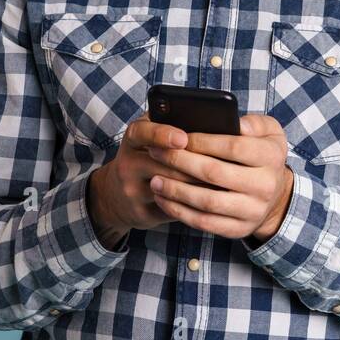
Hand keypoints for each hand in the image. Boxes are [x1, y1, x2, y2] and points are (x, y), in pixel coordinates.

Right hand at [86, 111, 210, 243]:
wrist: (115, 196)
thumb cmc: (146, 158)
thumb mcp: (150, 138)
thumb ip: (171, 127)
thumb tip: (210, 125)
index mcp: (132, 140)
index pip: (142, 132)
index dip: (163, 134)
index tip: (183, 138)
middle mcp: (126, 164)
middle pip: (164, 163)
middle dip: (195, 162)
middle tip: (222, 162)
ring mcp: (131, 191)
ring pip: (172, 187)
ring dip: (200, 183)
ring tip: (224, 179)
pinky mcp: (141, 213)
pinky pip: (173, 208)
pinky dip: (193, 203)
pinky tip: (212, 199)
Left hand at [145, 113, 293, 242]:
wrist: (276, 196)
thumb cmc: (263, 156)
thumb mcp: (269, 132)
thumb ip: (254, 122)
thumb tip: (236, 123)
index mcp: (271, 156)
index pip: (233, 147)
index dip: (202, 142)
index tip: (178, 137)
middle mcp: (265, 185)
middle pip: (214, 173)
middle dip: (180, 162)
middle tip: (156, 153)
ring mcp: (253, 210)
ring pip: (207, 201)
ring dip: (175, 191)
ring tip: (155, 180)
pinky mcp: (239, 229)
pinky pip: (204, 222)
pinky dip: (180, 212)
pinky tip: (163, 199)